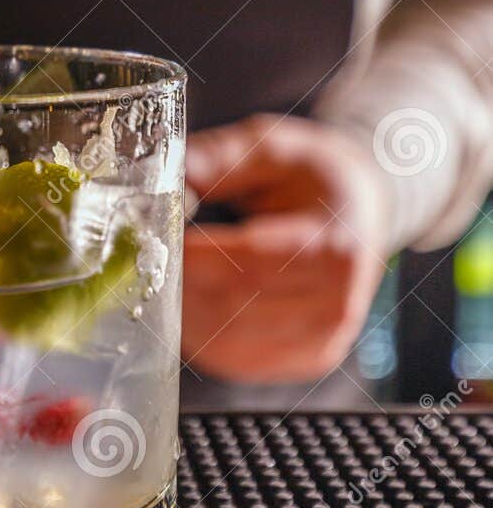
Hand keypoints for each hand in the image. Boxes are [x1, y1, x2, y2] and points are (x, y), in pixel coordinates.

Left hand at [182, 114, 392, 384]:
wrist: (362, 209)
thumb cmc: (311, 176)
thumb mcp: (274, 146)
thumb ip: (222, 156)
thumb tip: (174, 171)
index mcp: (335, 246)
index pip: (251, 261)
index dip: (197, 253)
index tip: (158, 235)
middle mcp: (337, 301)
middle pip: (235, 305)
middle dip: (183, 282)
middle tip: (146, 258)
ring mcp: (325, 338)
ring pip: (231, 340)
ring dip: (186, 313)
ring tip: (163, 279)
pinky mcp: (308, 360)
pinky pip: (240, 361)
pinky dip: (203, 338)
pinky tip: (188, 308)